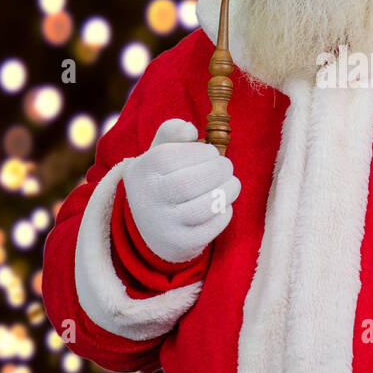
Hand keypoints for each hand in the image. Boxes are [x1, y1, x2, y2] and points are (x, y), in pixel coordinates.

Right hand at [121, 118, 240, 263]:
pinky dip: (224, 213)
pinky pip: (211, 228)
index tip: (211, 152)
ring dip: (228, 190)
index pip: (170, 157)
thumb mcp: (159, 152)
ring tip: (231, 184)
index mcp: (140, 172)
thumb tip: (190, 129)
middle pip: (189, 183)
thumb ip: (172, 131)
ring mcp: (163, 225)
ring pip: (204, 207)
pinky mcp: (181, 243)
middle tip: (226, 167)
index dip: (200, 151)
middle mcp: (147, 200)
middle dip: (218, 170)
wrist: (151, 225)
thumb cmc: (163, 178)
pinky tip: (222, 204)